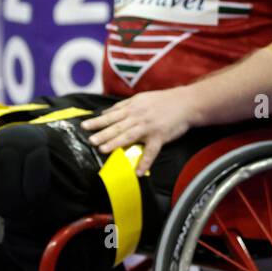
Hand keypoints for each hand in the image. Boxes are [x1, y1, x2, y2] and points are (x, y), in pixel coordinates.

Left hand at [80, 87, 196, 177]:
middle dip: (103, 133)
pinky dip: (145, 161)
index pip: (112, 115)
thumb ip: (123, 106)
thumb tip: (105, 112)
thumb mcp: (141, 98)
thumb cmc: (163, 100)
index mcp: (133, 107)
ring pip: (129, 136)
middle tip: (90, 140)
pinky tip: (138, 172)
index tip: (84, 126)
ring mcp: (149, 127)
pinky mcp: (160, 136)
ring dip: (116, 143)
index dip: (98, 121)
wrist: (187, 103)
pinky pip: (152, 151)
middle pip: (118, 126)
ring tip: (103, 150)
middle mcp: (139, 117)